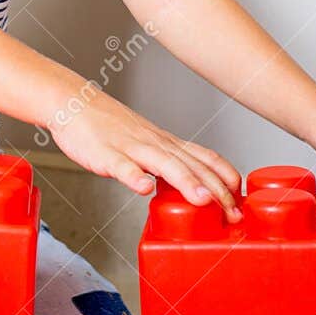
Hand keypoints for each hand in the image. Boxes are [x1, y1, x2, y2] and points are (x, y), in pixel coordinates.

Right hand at [47, 88, 241, 218]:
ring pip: (163, 164)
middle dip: (216, 190)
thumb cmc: (107, 126)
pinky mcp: (105, 153)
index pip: (204, 158)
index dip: (225, 177)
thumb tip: (188, 185)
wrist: (73, 102)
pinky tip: (142, 189)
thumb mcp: (145, 142)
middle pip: (191, 165)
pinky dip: (133, 176)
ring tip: (203, 200)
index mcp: (165, 143)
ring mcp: (130, 147)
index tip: (241, 197)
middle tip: (234, 212)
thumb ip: (166, 162)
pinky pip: (120, 165)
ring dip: (185, 182)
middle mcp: (154, 144)